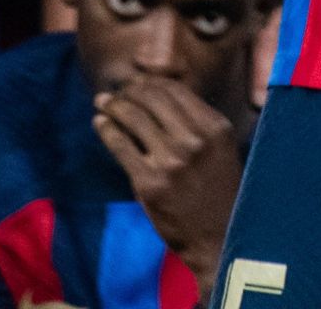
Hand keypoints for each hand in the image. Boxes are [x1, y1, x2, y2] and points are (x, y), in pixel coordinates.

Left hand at [93, 75, 244, 276]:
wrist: (219, 238)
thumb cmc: (219, 192)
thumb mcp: (220, 149)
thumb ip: (197, 123)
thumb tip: (160, 93)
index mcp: (215, 128)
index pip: (175, 90)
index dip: (151, 83)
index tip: (137, 85)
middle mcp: (194, 140)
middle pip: (152, 98)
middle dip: (129, 91)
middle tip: (117, 93)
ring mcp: (171, 162)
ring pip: (133, 117)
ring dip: (113, 105)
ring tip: (103, 102)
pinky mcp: (149, 184)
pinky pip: (120, 145)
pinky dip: (106, 129)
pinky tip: (100, 123)